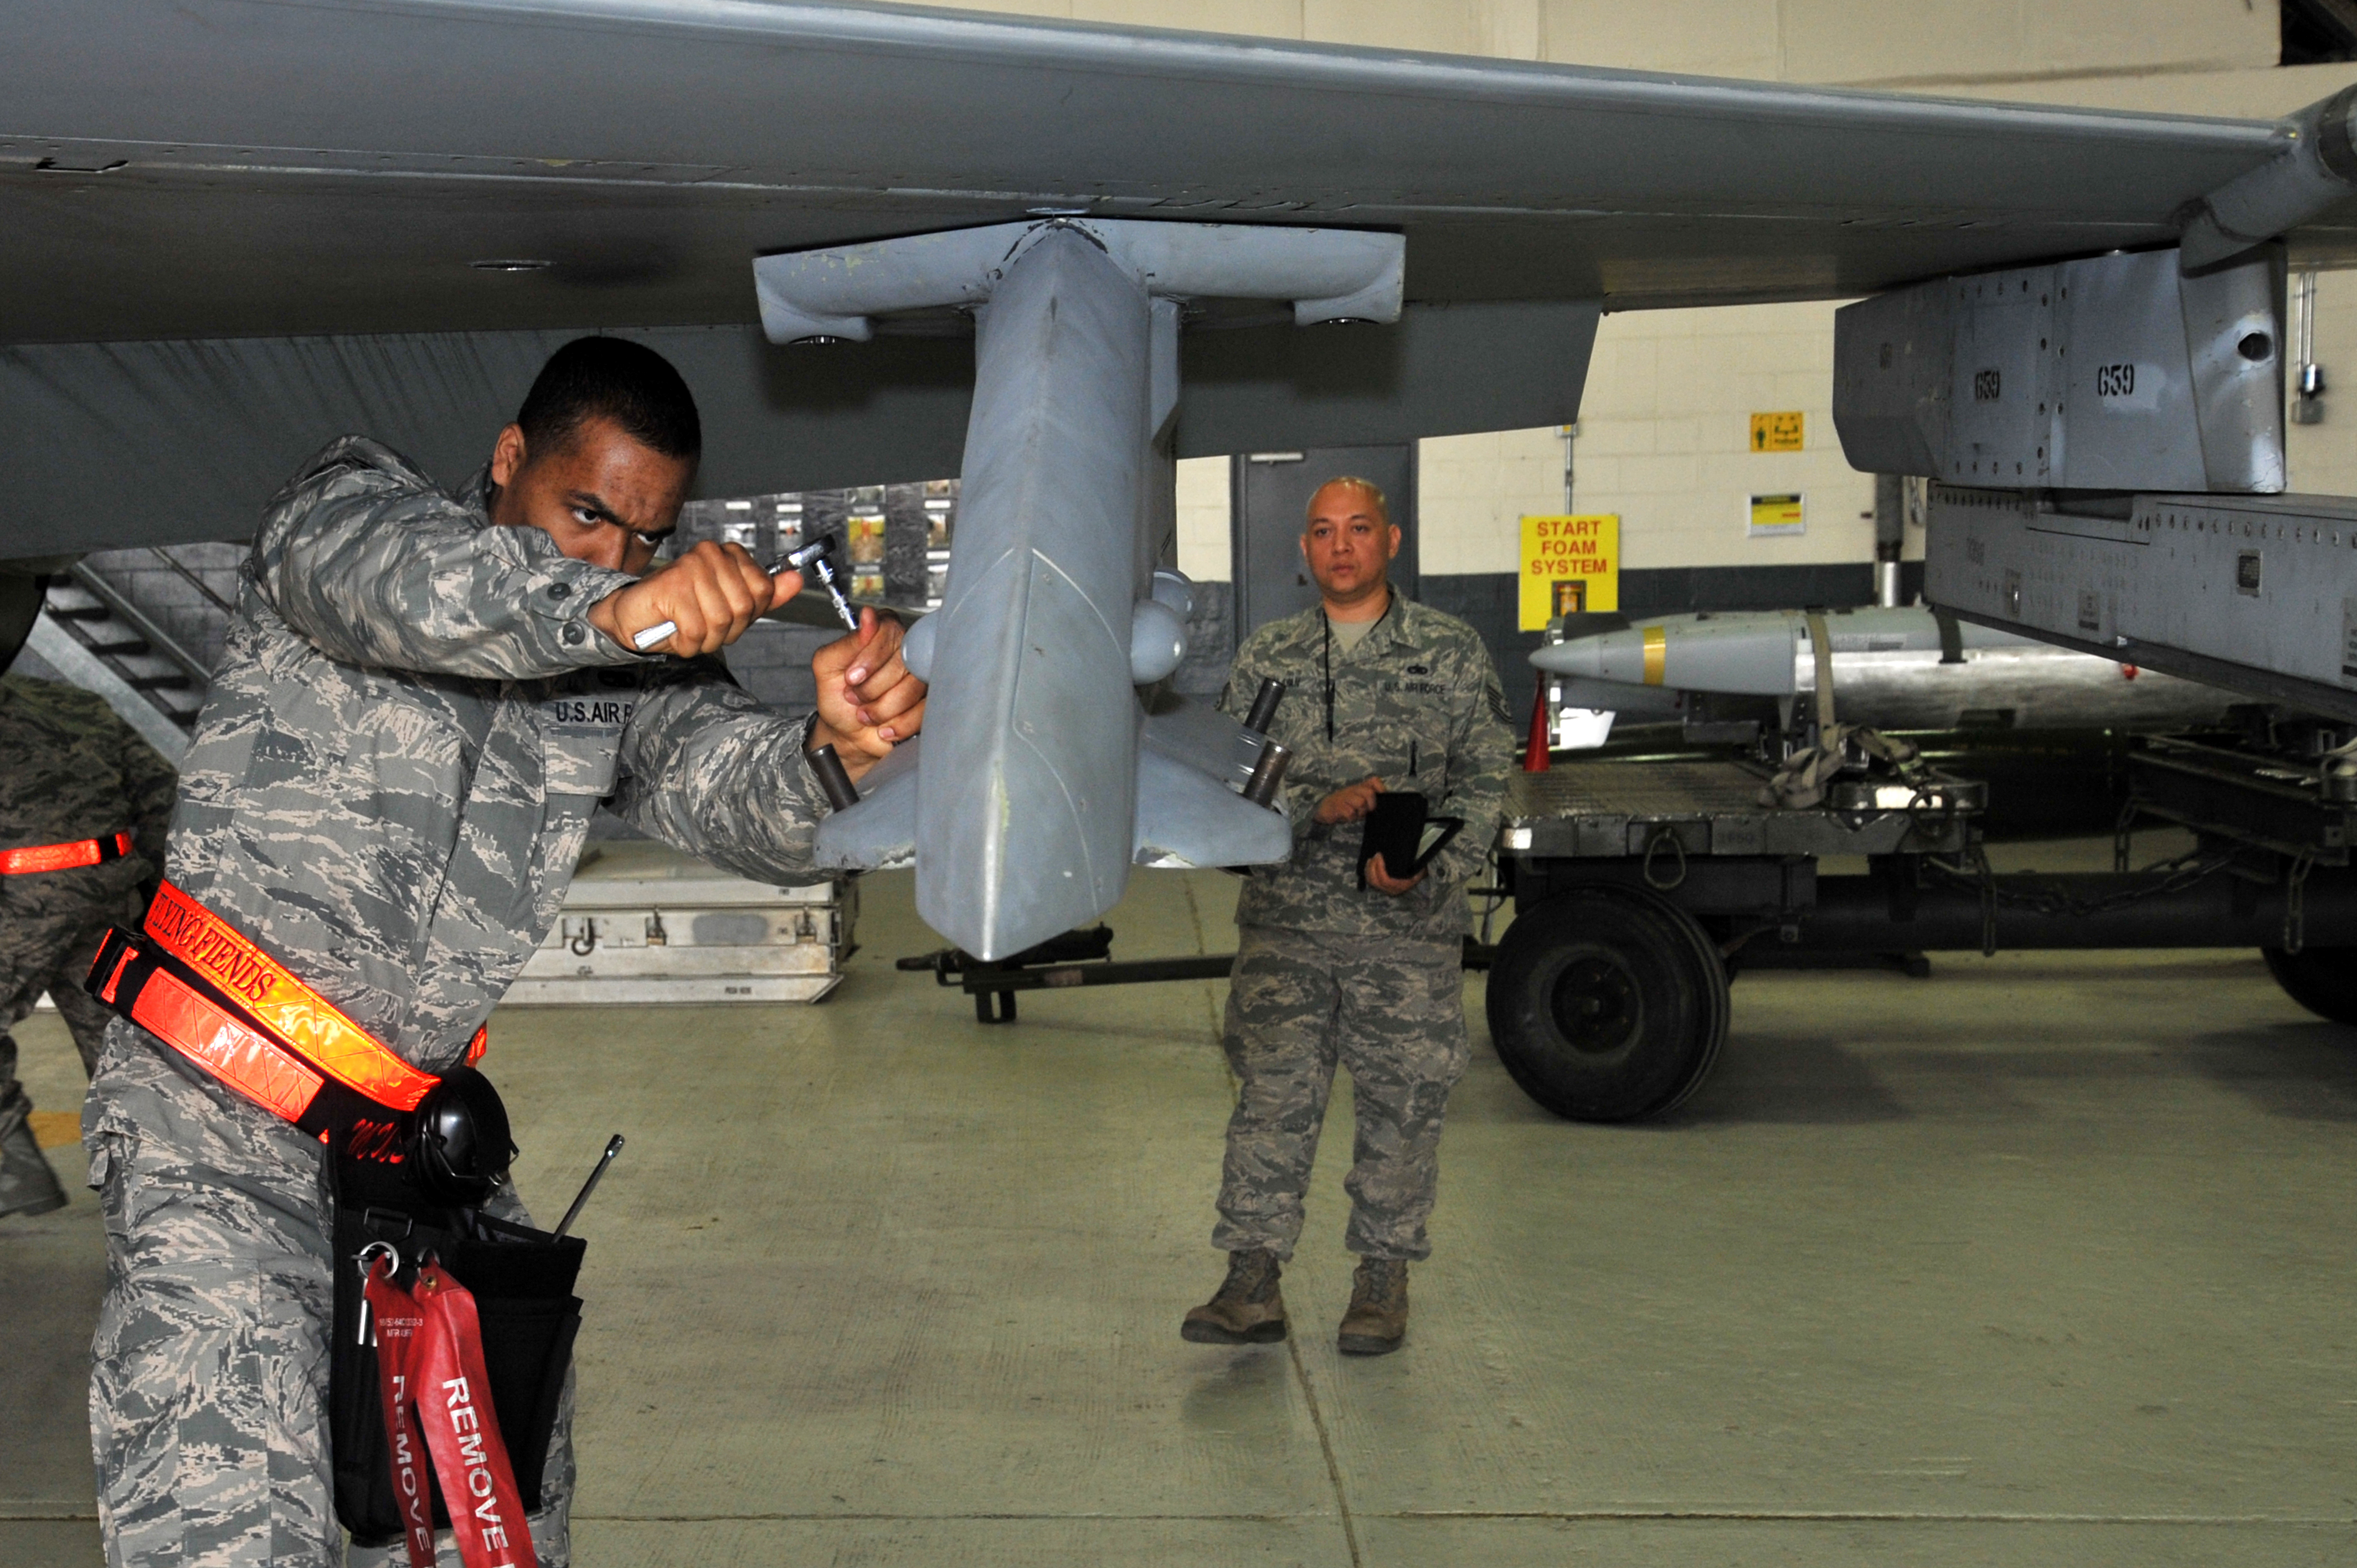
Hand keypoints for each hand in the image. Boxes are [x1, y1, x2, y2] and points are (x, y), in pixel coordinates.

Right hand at [588, 540, 796, 657]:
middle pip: (744, 607)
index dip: (748, 614)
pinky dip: (687, 642)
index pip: (763, 590)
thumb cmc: (683, 610)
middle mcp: (710, 554)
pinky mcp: (672, 587)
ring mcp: (691, 568)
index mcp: (728, 554)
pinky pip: (697, 630)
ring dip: (705, 638)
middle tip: (704, 626)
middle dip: (727, 629)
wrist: (636, 617)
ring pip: (721, 621)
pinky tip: (675, 632)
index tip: (727, 614)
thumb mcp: (731, 604)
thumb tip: (797, 579)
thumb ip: (765, 593)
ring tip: (688, 628)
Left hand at [810, 608, 925, 778]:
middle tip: (855, 697)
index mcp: (882, 633)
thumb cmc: (838, 697)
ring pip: (913, 688)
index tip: (852, 677)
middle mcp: (906, 650)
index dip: (871, 658)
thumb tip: (869, 617)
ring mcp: (921, 677)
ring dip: (882, 709)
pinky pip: (923, 711)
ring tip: (867, 713)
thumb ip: (848, 642)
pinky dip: (898, 724)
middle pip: (902, 662)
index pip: (889, 630)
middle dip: (872, 689)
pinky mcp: (929, 702)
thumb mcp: (828, 666)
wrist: (847, 733)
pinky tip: (885, 726)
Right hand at [1314, 776, 1383, 824]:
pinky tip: (1346, 818)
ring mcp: (1344, 797)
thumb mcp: (1358, 801)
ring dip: (1360, 813)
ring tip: (1355, 815)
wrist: (1323, 808)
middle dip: (1371, 805)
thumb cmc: (1344, 805)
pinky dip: (1350, 818)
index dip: (1381, 788)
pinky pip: (1350, 812)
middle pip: (1369, 793)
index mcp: (1359, 787)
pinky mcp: (1337, 806)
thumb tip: (1382, 805)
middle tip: (1366, 811)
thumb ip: (1369, 800)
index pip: (1374, 781)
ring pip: (1360, 803)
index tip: (1380, 797)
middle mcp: (1353, 789)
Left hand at [1363, 855, 1424, 896]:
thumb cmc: (1418, 872)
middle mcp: (1391, 890)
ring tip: (1371, 858)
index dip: (1379, 868)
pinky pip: (1370, 881)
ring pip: (1371, 882)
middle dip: (1372, 867)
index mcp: (1400, 886)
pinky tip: (1369, 863)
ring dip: (1368, 869)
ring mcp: (1385, 889)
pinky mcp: (1381, 887)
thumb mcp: (1420, 870)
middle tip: (1375, 855)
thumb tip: (1414, 863)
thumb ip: (1417, 868)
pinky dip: (1368, 872)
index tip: (1379, 855)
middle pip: (1375, 882)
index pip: (1385, 880)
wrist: (1417, 879)